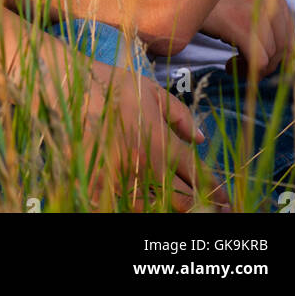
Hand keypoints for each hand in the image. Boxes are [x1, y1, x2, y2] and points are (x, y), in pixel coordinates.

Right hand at [77, 60, 229, 211]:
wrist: (68, 89)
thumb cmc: (110, 85)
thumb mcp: (150, 90)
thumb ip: (180, 115)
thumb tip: (200, 139)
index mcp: (159, 142)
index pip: (197, 175)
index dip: (216, 190)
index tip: (226, 200)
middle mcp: (143, 167)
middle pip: (184, 201)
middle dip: (202, 206)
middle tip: (215, 210)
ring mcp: (120, 181)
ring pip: (158, 209)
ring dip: (174, 208)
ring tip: (186, 208)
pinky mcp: (98, 189)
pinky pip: (128, 207)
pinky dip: (143, 207)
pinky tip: (151, 203)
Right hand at [201, 0, 294, 77]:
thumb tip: (269, 37)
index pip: (286, 21)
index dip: (274, 45)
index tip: (257, 55)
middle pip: (283, 39)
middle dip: (267, 60)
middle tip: (246, 66)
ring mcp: (255, 7)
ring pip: (272, 53)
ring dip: (255, 67)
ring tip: (233, 66)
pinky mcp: (241, 24)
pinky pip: (259, 61)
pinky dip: (247, 72)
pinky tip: (228, 67)